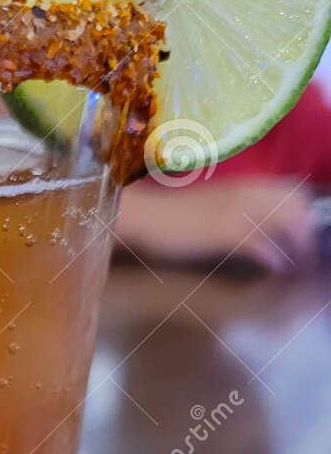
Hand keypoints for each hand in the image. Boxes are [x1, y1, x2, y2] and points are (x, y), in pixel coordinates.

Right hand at [117, 177, 318, 273]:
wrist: (144, 214)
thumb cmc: (173, 214)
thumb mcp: (214, 206)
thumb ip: (239, 211)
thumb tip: (260, 227)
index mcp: (246, 185)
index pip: (292, 192)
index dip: (304, 213)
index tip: (306, 235)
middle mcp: (248, 193)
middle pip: (296, 205)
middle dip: (307, 230)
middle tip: (308, 256)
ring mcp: (238, 211)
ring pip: (285, 223)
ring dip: (297, 246)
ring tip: (299, 266)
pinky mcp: (225, 232)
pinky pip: (260, 244)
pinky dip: (272, 257)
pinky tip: (274, 268)